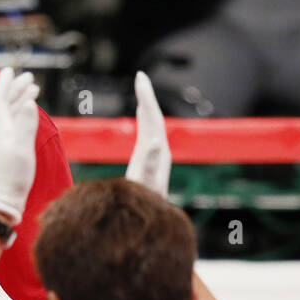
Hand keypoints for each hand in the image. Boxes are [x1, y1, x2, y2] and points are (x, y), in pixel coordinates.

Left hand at [0, 68, 39, 225]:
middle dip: (15, 88)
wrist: (5, 196)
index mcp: (0, 127)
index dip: (3, 84)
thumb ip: (26, 124)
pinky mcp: (10, 146)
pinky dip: (23, 113)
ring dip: (20, 99)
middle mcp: (0, 130)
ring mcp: (5, 138)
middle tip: (28, 76)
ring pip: (11, 112)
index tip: (10, 70)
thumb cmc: (13, 174)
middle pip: (5, 103)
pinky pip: (16, 122)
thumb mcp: (21, 148)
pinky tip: (30, 112)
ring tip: (33, 89)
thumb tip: (29, 101)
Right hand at [125, 71, 171, 197]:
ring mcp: (157, 157)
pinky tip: (142, 121)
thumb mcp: (143, 184)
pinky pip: (148, 134)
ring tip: (141, 92)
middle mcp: (160, 151)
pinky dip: (144, 122)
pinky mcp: (151, 163)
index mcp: (157, 150)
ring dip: (146, 107)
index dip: (146, 96)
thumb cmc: (142, 206)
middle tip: (140, 76)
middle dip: (147, 96)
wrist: (149, 223)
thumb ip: (149, 162)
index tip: (140, 76)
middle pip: (154, 117)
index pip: (152, 116)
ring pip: (152, 125)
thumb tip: (155, 141)